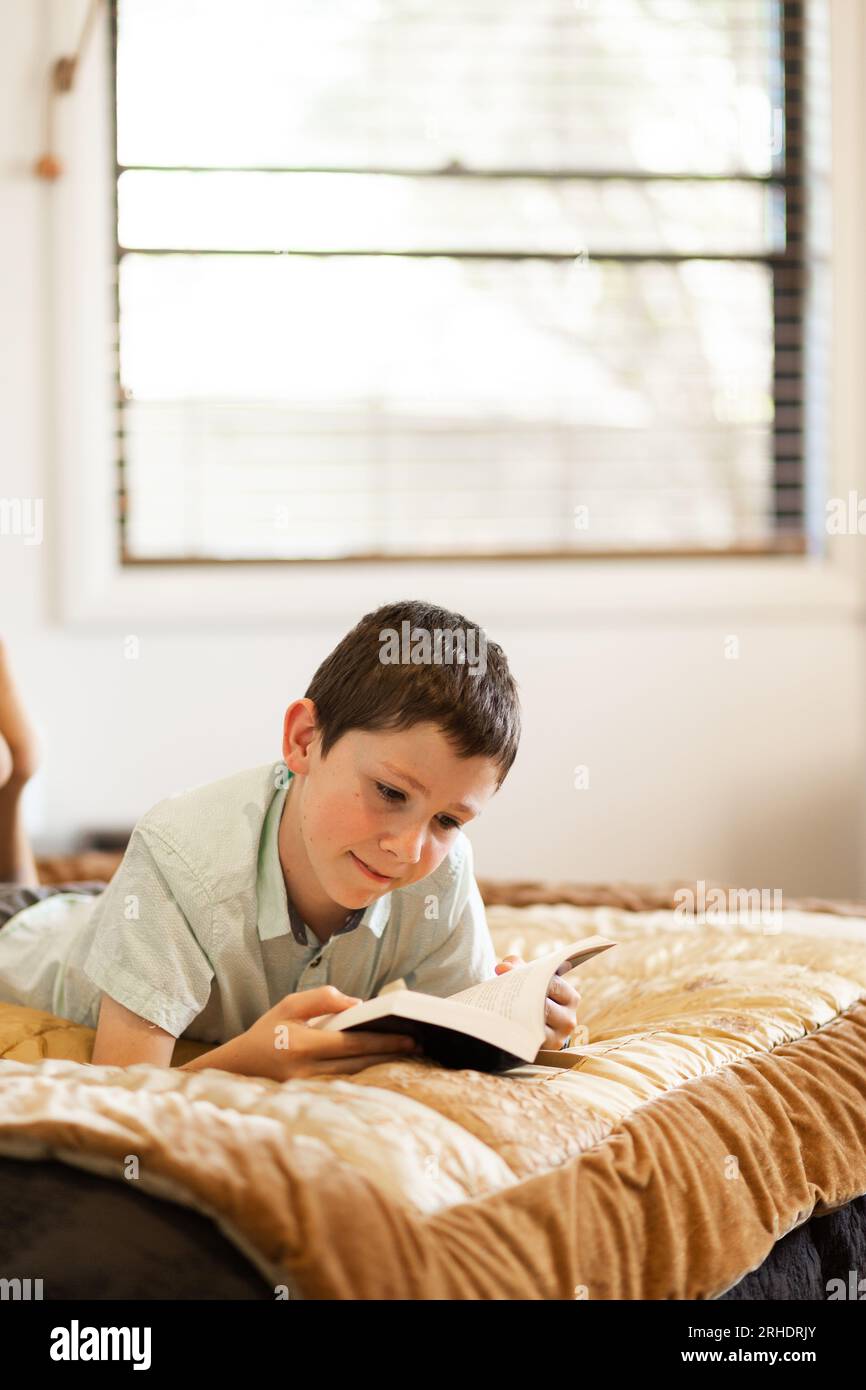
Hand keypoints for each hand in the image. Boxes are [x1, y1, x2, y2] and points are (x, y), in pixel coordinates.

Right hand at [236, 986, 420, 1080]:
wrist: (239, 1068)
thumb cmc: (266, 1031)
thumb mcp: (289, 1005)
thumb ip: (322, 999)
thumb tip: (358, 1004)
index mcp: (302, 1045)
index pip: (352, 1043)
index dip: (383, 1040)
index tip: (409, 1036)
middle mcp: (307, 1070)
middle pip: (360, 1064)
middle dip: (390, 1054)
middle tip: (419, 1046)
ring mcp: (309, 1089)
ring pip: (355, 1078)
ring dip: (382, 1067)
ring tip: (408, 1056)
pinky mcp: (310, 1098)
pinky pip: (345, 1086)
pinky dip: (366, 1077)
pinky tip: (383, 1069)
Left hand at [494, 955, 581, 1050]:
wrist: (536, 1028)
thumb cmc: (534, 997)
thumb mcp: (531, 980)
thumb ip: (518, 967)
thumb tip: (503, 967)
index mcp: (570, 998)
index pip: (554, 985)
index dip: (532, 978)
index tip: (508, 972)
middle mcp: (568, 1019)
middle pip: (545, 1007)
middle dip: (522, 998)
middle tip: (500, 991)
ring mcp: (558, 1038)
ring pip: (536, 1026)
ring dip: (517, 1016)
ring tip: (498, 1007)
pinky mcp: (544, 1051)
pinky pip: (529, 1041)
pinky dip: (515, 1031)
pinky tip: (501, 1024)